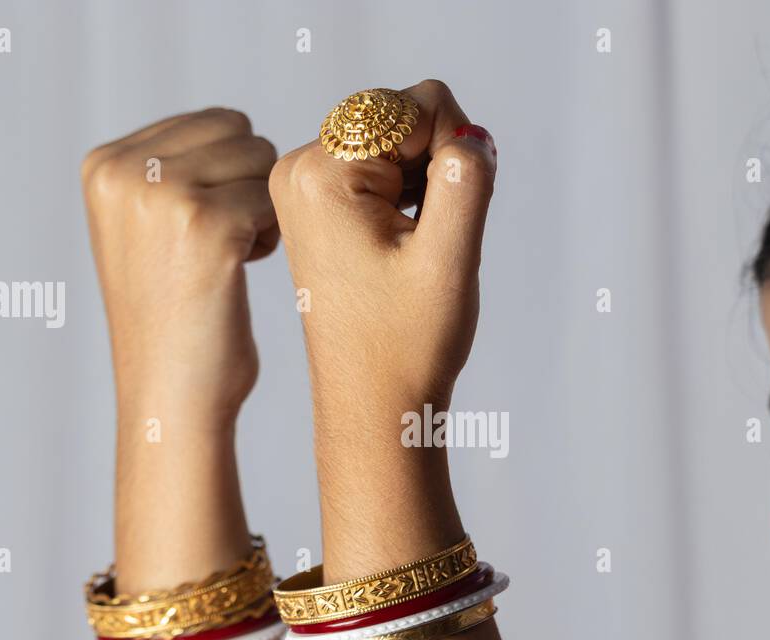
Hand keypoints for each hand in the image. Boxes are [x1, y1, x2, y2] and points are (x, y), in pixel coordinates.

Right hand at [82, 108, 278, 425]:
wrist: (171, 396)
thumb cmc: (175, 320)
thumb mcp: (145, 226)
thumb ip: (170, 168)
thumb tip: (236, 125)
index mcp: (103, 163)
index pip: (210, 122)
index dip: (226, 176)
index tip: (200, 231)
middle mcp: (122, 169)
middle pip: (239, 133)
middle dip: (246, 186)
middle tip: (219, 247)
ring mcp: (161, 193)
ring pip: (261, 162)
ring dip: (259, 209)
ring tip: (226, 260)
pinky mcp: (205, 223)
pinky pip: (273, 200)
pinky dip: (271, 236)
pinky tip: (240, 272)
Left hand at [269, 81, 496, 412]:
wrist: (369, 403)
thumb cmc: (405, 342)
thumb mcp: (449, 257)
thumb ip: (465, 180)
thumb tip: (471, 134)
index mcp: (320, 171)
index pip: (417, 105)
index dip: (454, 155)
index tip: (443, 221)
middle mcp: (298, 167)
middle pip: (401, 116)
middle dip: (435, 167)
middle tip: (428, 240)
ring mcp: (302, 185)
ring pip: (395, 142)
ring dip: (424, 184)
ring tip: (414, 249)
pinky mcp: (316, 203)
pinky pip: (379, 167)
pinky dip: (407, 196)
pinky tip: (403, 247)